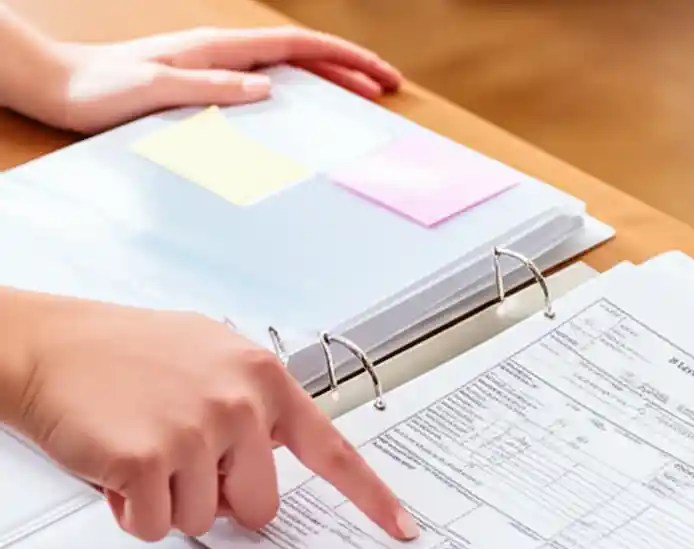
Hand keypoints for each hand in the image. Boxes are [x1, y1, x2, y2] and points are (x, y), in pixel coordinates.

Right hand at [7, 292, 418, 542]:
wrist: (46, 346)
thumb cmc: (123, 354)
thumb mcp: (210, 357)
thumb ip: (254, 403)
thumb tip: (275, 451)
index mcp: (264, 378)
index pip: (332, 449)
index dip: (369, 496)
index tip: (401, 526)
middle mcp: (240, 403)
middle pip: (259, 505)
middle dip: (216, 496)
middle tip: (176, 455)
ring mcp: (198, 431)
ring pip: (202, 520)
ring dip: (166, 500)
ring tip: (140, 445)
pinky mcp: (149, 460)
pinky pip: (155, 526)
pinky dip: (130, 511)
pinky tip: (115, 465)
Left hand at [25, 26, 401, 133]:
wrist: (56, 86)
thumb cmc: (97, 90)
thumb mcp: (154, 89)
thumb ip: (211, 87)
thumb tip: (268, 87)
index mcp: (218, 48)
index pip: (299, 45)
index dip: (346, 57)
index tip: (381, 75)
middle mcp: (222, 52)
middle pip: (303, 53)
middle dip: (350, 66)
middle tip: (388, 87)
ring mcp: (215, 66)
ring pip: (289, 67)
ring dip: (329, 78)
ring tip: (362, 96)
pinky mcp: (205, 84)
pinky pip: (268, 83)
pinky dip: (300, 90)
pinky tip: (307, 110)